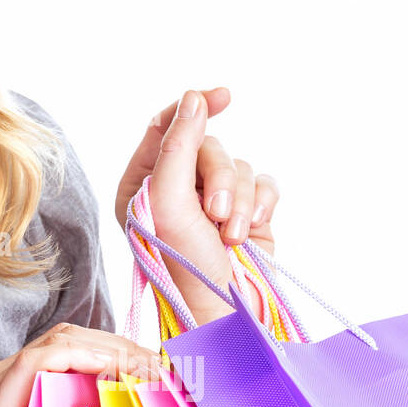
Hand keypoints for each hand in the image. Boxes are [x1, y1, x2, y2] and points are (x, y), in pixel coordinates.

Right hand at [0, 324, 168, 406]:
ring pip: (62, 340)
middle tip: (164, 369)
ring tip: (152, 369)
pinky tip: (117, 371)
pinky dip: (85, 357)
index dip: (111, 356)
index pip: (66, 353)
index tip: (152, 378)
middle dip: (122, 346)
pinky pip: (44, 360)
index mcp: (7, 391)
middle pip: (70, 337)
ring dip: (113, 348)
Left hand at [113, 87, 279, 325]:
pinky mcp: (249, 212)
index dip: (192, 107)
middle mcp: (176, 189)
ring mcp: (213, 201)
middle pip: (207, 146)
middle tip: (215, 214)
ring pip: (239, 165)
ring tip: (231, 236)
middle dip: (219, 178)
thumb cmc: (185, 262)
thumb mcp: (170, 200)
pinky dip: (263, 204)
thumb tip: (195, 97)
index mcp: (142, 183)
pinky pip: (265, 182)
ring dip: (241, 200)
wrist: (227, 310)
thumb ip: (178, 145)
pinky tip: (253, 232)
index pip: (164, 128)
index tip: (222, 96)